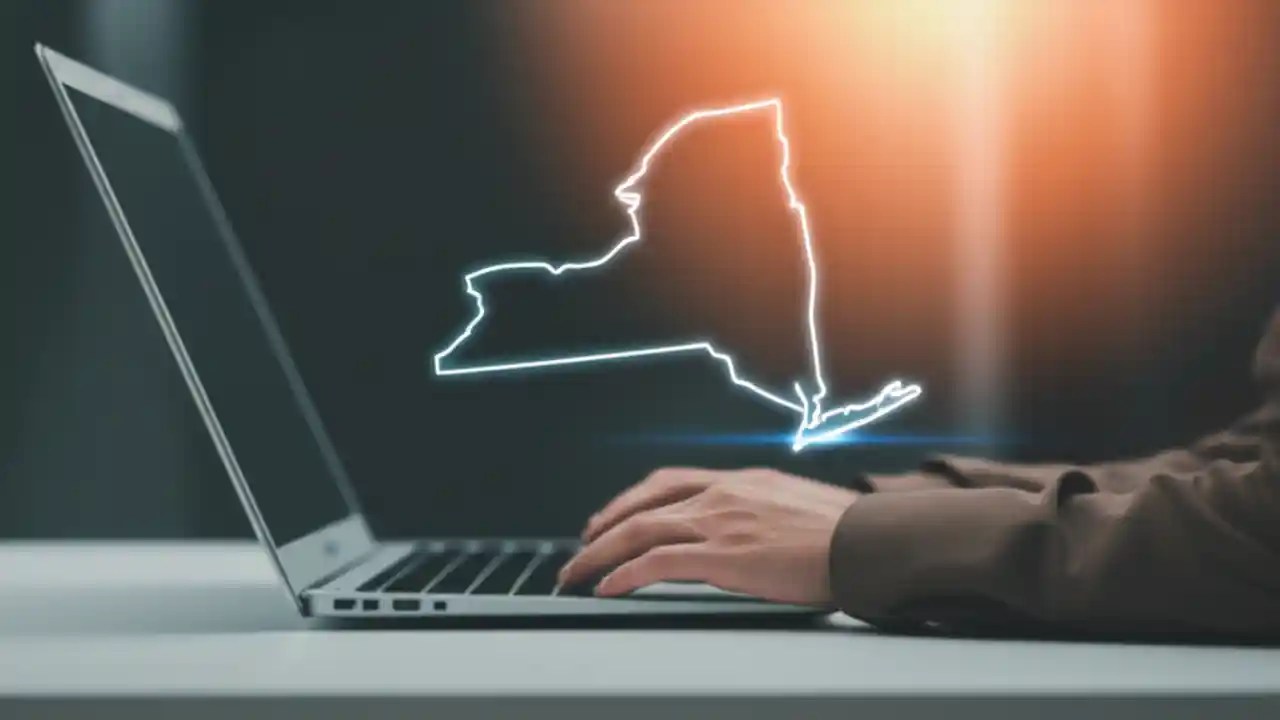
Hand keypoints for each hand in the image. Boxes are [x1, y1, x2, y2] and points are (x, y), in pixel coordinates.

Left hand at [560, 467, 857, 605]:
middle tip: (581, 547)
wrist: (868, 539)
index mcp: (740, 481)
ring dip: (600, 553)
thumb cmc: (846, 530)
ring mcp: (720, 523)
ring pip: (640, 530)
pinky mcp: (723, 556)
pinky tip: (610, 587)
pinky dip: (626, 574)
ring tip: (578, 572)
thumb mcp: (796, 506)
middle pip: (644, 504)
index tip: (612, 515)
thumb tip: (753, 529)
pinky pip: (658, 562)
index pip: (669, 481)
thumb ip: (763, 512)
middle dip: (604, 526)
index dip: (632, 499)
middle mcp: (723, 494)